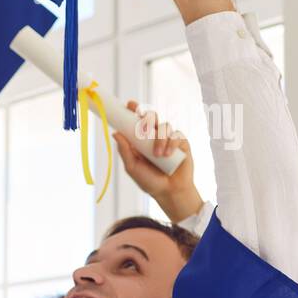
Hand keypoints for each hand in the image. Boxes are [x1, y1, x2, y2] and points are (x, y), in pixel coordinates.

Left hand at [115, 101, 202, 223]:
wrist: (169, 192)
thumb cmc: (149, 180)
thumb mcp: (133, 167)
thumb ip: (125, 151)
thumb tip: (115, 133)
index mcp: (140, 139)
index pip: (136, 120)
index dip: (133, 110)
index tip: (128, 104)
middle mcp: (154, 136)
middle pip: (151, 116)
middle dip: (147, 116)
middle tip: (144, 124)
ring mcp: (168, 138)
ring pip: (164, 126)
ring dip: (159, 139)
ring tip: (157, 155)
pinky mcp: (181, 143)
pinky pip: (176, 135)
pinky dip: (170, 143)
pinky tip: (167, 155)